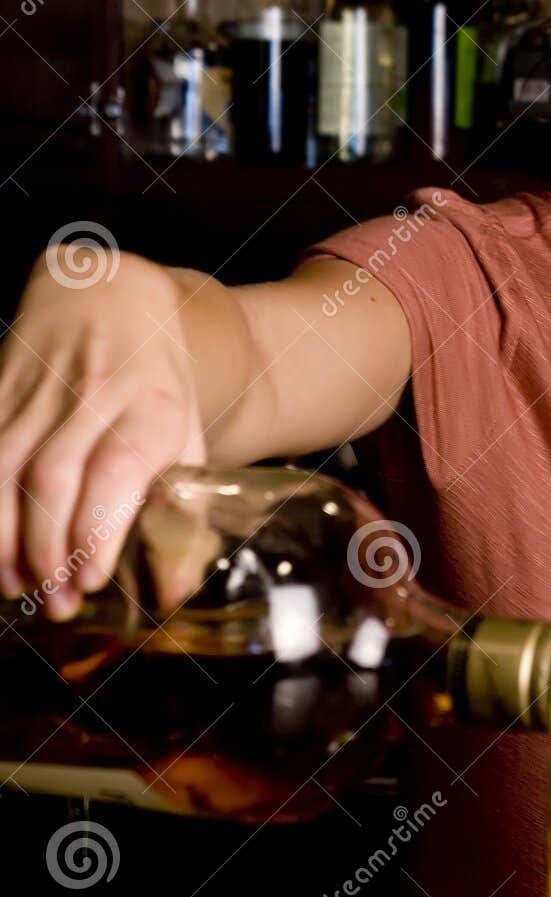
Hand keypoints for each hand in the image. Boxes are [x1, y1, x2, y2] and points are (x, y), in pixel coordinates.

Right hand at [0, 247, 206, 618]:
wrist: (111, 296)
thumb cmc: (156, 386)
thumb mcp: (185, 437)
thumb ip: (183, 514)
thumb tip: (172, 594)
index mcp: (153, 405)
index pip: (118, 469)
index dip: (97, 528)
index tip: (92, 580)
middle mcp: (95, 392)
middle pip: (53, 475)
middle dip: (46, 549)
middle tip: (56, 600)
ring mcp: (40, 387)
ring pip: (3, 466)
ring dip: (2, 537)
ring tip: (15, 585)